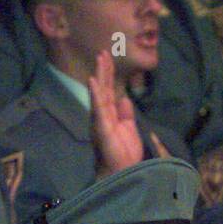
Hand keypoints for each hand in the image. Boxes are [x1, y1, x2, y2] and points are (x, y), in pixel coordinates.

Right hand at [89, 50, 143, 175]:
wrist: (123, 171)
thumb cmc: (124, 153)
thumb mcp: (129, 128)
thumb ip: (126, 113)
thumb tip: (124, 98)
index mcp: (109, 115)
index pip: (108, 90)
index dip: (108, 74)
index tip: (107, 57)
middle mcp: (102, 115)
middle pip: (103, 88)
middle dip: (103, 70)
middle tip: (103, 52)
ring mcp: (100, 121)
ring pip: (100, 94)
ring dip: (100, 76)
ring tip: (100, 60)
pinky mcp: (102, 129)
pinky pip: (98, 110)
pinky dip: (95, 95)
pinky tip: (93, 82)